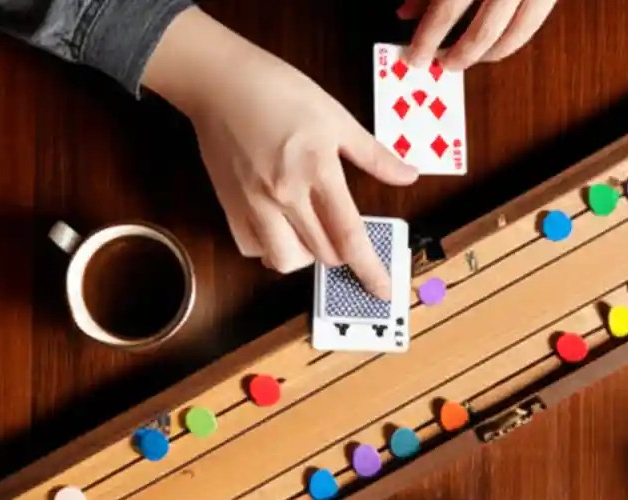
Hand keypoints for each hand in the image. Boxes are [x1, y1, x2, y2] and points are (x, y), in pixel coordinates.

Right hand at [144, 8, 417, 297]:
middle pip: (322, 254)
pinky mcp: (229, 205)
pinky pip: (252, 248)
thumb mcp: (337, 116)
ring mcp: (253, 203)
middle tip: (344, 235)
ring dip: (305, 256)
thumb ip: (374, 154)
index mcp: (318, 171)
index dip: (370, 269)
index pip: (350, 236)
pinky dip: (270, 248)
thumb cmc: (279, 91)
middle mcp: (284, 194)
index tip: (383, 290)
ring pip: (284, 260)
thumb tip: (408, 177)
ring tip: (311, 233)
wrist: (219, 81)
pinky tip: (279, 228)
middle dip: (341, 255)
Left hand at [398, 0, 557, 70]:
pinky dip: (513, 40)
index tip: (415, 56)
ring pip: (514, 33)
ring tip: (465, 60)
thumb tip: (406, 14)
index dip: (429, 37)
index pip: (449, 7)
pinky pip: (533, 23)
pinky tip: (495, 46)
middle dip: (460, 54)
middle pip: (484, 29)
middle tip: (441, 64)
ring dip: (487, 55)